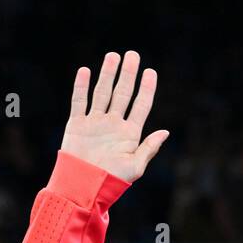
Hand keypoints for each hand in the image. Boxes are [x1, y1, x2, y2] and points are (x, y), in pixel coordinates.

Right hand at [59, 53, 168, 182]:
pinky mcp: (77, 125)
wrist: (83, 187)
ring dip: (108, 74)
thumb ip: (149, 148)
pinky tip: (85, 71)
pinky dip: (81, 86)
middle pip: (122, 94)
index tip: (151, 72)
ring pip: (102, 92)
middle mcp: (113, 125)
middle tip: (133, 55)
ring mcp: (95, 123)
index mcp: (129, 134)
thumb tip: (165, 131)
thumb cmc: (111, 181)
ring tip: (113, 56)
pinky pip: (80, 101)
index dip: (146, 89)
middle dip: (128, 74)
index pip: (140, 106)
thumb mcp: (135, 167)